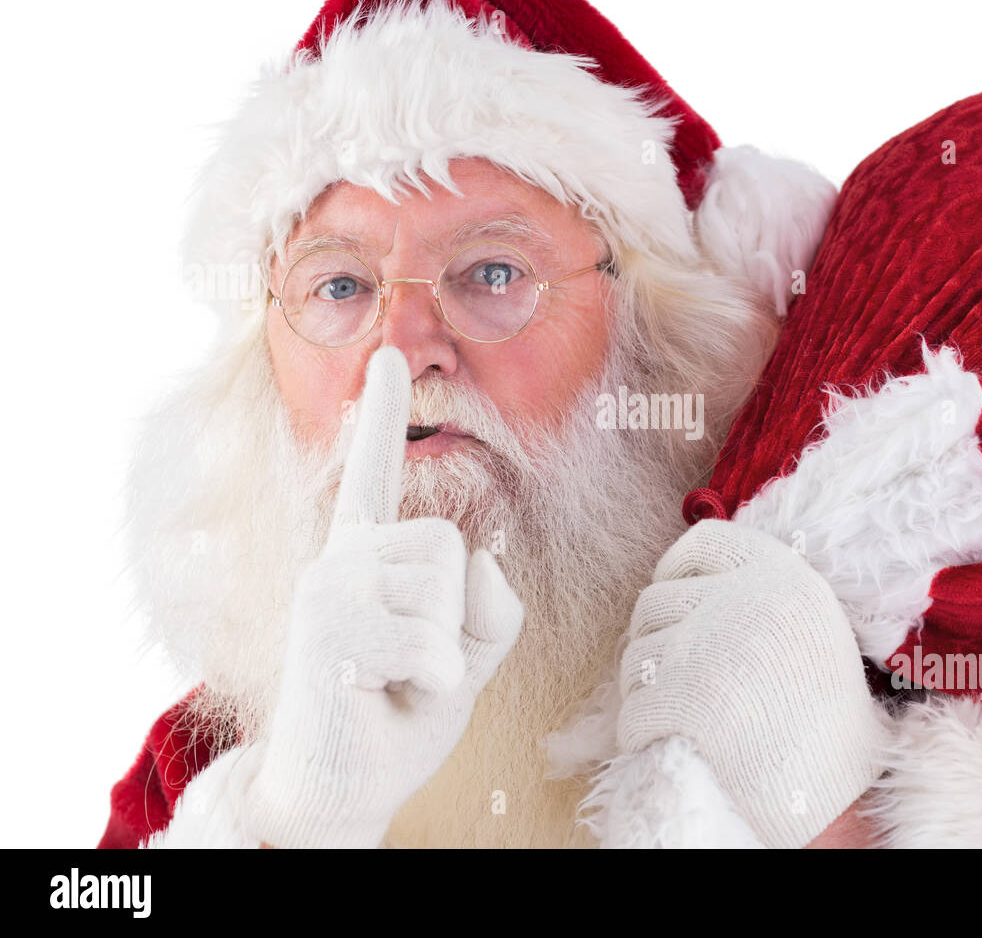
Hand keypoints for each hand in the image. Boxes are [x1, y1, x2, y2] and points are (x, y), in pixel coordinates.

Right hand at [240, 346, 522, 847]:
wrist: (342, 791)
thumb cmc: (397, 715)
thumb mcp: (464, 657)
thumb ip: (491, 609)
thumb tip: (485, 559)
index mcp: (367, 557)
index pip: (377, 475)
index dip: (382, 412)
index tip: (388, 352)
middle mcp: (341, 560)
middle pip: (447, 545)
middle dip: (454, 617)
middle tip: (411, 666)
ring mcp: (328, 591)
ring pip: (444, 587)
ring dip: (442, 652)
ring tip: (395, 681)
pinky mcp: (330, 633)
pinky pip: (431, 645)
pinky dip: (433, 685)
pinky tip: (386, 699)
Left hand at [616, 518, 887, 847]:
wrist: (834, 800)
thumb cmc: (821, 722)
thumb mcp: (811, 631)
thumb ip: (758, 594)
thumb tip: (682, 577)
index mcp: (786, 577)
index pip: (705, 542)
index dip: (678, 567)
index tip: (675, 594)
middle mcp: (747, 600)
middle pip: (656, 600)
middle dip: (657, 640)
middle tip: (681, 679)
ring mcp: (709, 646)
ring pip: (636, 654)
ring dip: (647, 689)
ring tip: (688, 720)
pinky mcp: (682, 698)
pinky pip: (633, 709)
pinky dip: (644, 736)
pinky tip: (678, 747)